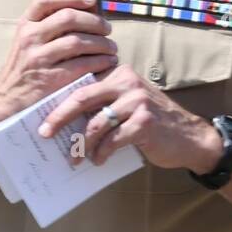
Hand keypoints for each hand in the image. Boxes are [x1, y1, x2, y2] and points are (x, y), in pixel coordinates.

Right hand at [0, 0, 118, 119]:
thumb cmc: (26, 65)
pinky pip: (82, 64)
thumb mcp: (30, 39)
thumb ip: (51, 24)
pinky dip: (100, 61)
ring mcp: (38, 57)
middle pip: (68, 17)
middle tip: (108, 29)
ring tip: (111, 47)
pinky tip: (107, 62)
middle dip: (94, 21)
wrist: (8, 98)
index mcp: (26, 23)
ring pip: (78, 41)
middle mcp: (30, 36)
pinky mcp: (49, 78)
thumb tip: (89, 10)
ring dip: (102, 43)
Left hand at [38, 63, 222, 173]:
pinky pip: (112, 140)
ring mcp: (137, 101)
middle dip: (60, 117)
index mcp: (119, 72)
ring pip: (96, 123)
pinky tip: (99, 160)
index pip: (82, 83)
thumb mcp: (127, 103)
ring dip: (83, 145)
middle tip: (46, 133)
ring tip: (77, 159)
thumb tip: (64, 119)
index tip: (42, 116)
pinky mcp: (145, 122)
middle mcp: (127, 81)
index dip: (60, 100)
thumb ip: (103, 102)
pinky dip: (102, 153)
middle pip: (82, 98)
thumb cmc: (152, 122)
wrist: (189, 137)